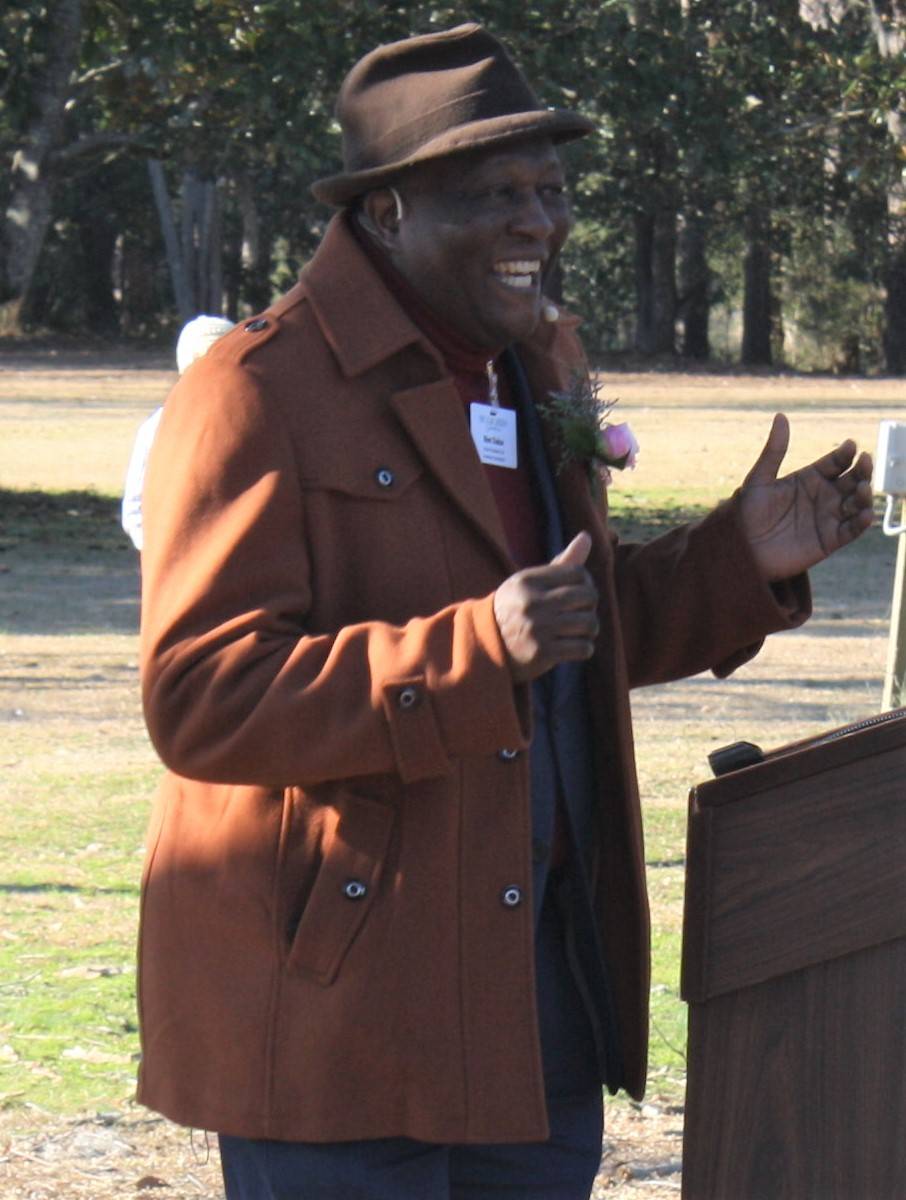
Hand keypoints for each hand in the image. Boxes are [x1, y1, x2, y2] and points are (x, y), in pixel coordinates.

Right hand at [493, 532, 598, 682]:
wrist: (488, 646)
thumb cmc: (516, 607)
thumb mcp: (531, 582)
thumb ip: (562, 562)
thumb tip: (587, 536)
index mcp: (528, 580)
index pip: (578, 573)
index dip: (586, 582)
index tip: (579, 592)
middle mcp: (532, 603)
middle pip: (587, 596)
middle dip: (590, 605)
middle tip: (583, 612)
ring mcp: (537, 629)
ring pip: (589, 623)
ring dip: (590, 628)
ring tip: (582, 630)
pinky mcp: (543, 653)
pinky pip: (583, 648)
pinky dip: (584, 648)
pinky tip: (574, 646)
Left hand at [738, 413, 872, 581]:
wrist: (740, 549)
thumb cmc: (744, 514)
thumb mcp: (758, 479)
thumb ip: (774, 451)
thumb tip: (781, 416)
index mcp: (809, 478)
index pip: (835, 461)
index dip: (844, 453)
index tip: (849, 446)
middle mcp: (823, 496)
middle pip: (852, 479)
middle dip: (862, 469)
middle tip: (865, 461)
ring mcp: (828, 518)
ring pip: (856, 502)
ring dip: (865, 494)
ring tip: (863, 488)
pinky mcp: (829, 541)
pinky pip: (852, 530)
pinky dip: (861, 522)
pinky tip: (864, 514)